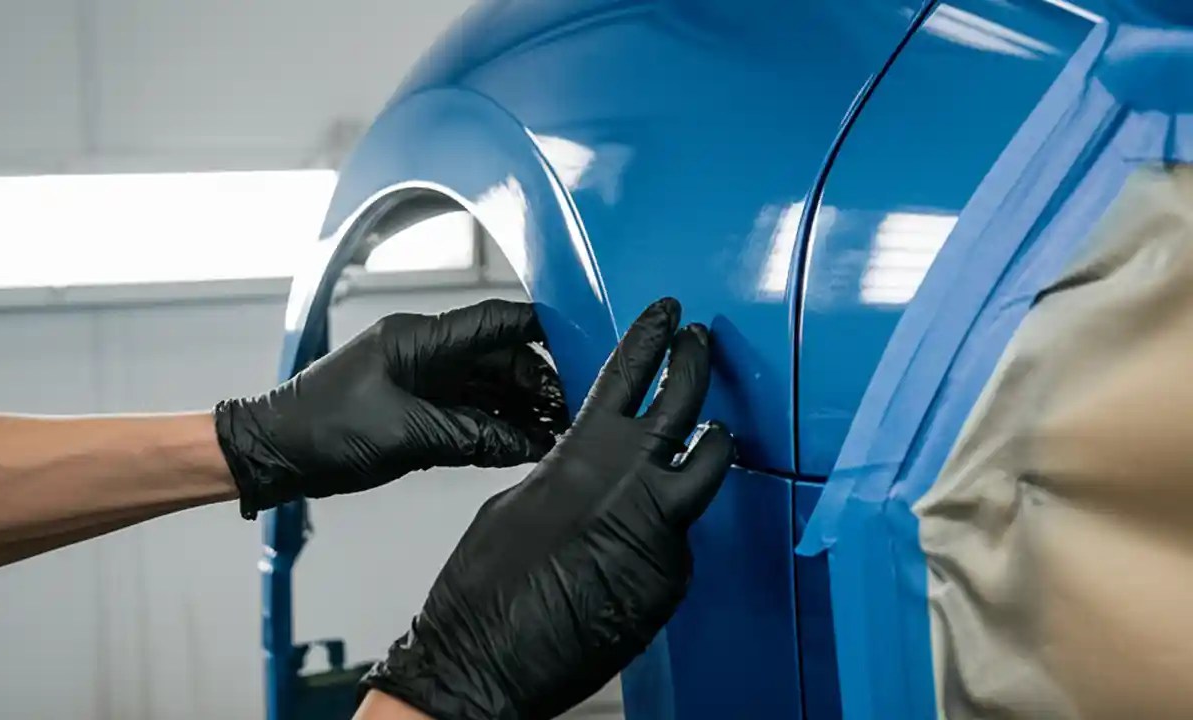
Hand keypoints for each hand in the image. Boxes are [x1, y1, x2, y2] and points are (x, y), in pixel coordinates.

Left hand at [214, 300, 569, 518]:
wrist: (272, 453)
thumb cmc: (320, 429)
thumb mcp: (405, 433)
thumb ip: (470, 436)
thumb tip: (524, 443)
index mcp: (418, 339)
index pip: (494, 322)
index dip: (539, 330)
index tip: (577, 342)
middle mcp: (424, 354)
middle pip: (498, 359)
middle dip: (536, 383)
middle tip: (567, 412)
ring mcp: (420, 382)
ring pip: (486, 389)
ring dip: (518, 410)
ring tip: (552, 434)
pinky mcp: (416, 410)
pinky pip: (468, 412)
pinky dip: (493, 428)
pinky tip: (519, 445)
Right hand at [361, 298, 735, 719]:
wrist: (486, 662)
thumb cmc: (484, 590)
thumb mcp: (516, 504)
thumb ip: (564, 473)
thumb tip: (585, 466)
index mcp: (583, 455)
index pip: (629, 375)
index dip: (652, 338)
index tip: (668, 315)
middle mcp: (631, 484)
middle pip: (686, 403)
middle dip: (697, 364)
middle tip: (701, 344)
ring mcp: (661, 532)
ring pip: (708, 473)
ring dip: (713, 447)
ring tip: (715, 434)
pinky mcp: (672, 578)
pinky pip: (683, 542)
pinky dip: (668, 535)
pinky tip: (643, 543)